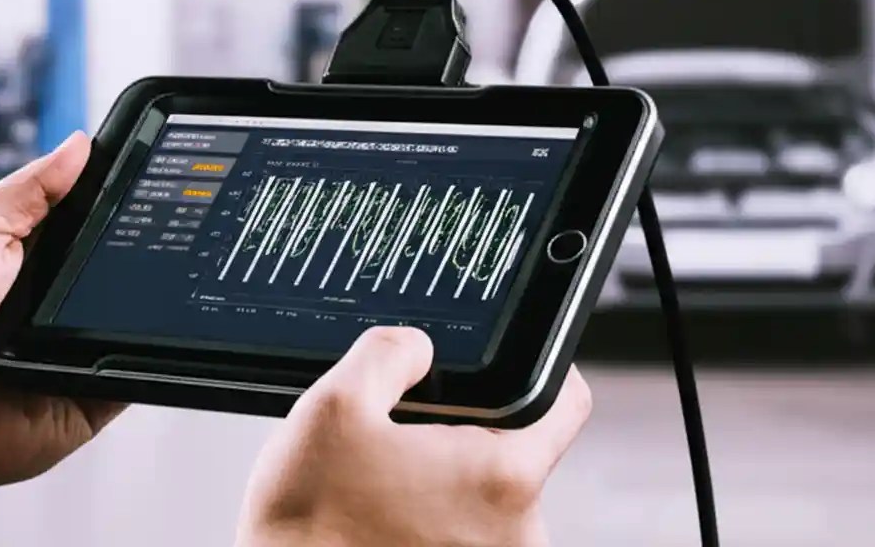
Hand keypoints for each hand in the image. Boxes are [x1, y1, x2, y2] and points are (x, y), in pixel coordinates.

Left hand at [0, 131, 123, 492]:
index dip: (124, 196)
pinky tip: (139, 337)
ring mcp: (87, 343)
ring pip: (145, 312)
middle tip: (163, 230)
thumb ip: (29, 188)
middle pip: (129, 260)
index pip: (96, 215)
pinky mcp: (101, 389)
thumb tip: (80, 144)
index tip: (155, 169)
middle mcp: (65, 296)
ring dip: (148, 300)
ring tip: (141, 289)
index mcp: (37, 253)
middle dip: (147, 246)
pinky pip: (143, 367)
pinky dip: (148, 353)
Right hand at [236, 327, 591, 546]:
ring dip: (445, 480)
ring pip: (488, 493)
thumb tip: (418, 345)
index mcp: (502, 476)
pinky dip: (434, 517)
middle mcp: (517, 533)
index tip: (503, 368)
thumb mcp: (333, 404)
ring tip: (384, 484)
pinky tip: (385, 516)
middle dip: (464, 433)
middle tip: (402, 437)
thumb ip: (390, 352)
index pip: (567, 403)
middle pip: (516, 450)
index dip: (541, 368)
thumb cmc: (308, 525)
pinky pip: (467, 531)